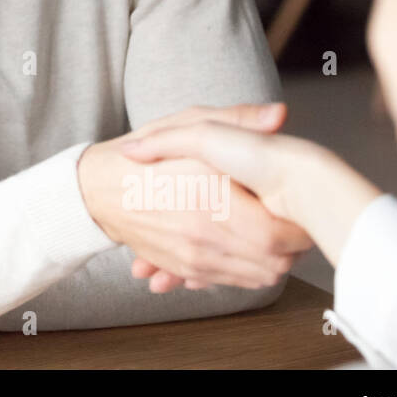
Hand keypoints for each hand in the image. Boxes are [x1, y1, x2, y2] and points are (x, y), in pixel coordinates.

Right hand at [78, 103, 313, 290]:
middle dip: (293, 245)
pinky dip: (247, 271)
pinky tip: (245, 248)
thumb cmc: (145, 156)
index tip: (297, 205)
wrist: (98, 191)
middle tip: (292, 219)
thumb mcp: (189, 125)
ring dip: (274, 259)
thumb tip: (278, 114)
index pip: (278, 231)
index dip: (298, 223)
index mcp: (210, 194)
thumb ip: (236, 120)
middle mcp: (203, 232)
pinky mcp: (186, 268)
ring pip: (258, 275)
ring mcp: (194, 255)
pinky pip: (232, 282)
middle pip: (275, 260)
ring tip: (271, 232)